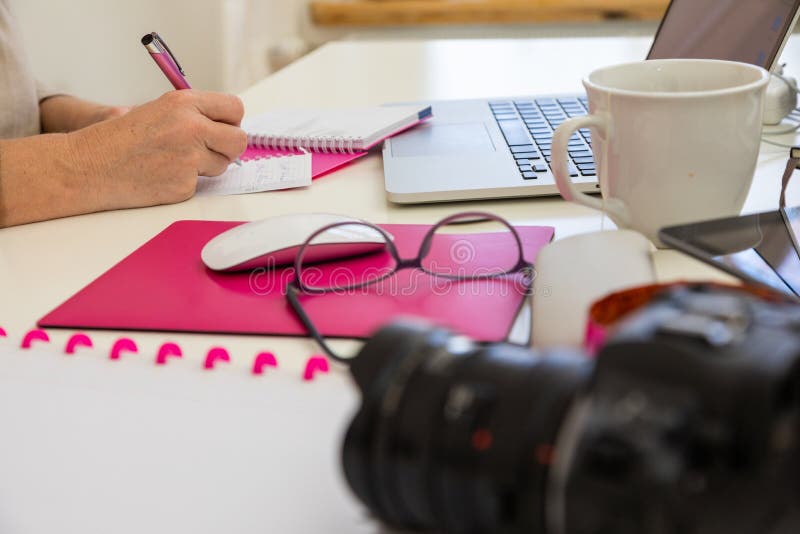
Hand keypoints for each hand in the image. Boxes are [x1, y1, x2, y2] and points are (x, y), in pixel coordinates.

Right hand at [0, 90, 246, 226]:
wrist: (88, 166)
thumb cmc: (119, 138)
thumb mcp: (156, 110)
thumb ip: (192, 115)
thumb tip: (225, 125)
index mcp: (184, 103)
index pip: (234, 108)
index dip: (231, 120)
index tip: (224, 127)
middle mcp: (192, 128)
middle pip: (239, 140)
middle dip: (229, 147)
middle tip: (212, 149)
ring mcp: (190, 159)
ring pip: (223, 165)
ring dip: (207, 165)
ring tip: (173, 160)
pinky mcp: (184, 185)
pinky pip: (200, 184)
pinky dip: (185, 182)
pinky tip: (161, 176)